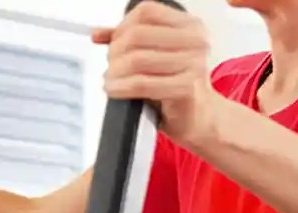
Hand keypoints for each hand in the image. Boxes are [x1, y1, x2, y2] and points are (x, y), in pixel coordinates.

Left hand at [93, 1, 220, 147]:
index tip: (114, 41)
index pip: (147, 12)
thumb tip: (99, 34)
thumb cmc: (178, 84)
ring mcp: (194, 64)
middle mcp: (196, 42)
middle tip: (110, 64)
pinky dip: (122, 87)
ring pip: (137, 59)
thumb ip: (130, 40)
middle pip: (138, 35)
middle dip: (115, 51)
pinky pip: (142, 84)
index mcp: (191, 26)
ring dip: (115, 71)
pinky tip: (115, 90)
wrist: (199, 116)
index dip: (123, 25)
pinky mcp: (186, 88)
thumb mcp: (157, 55)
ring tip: (111, 79)